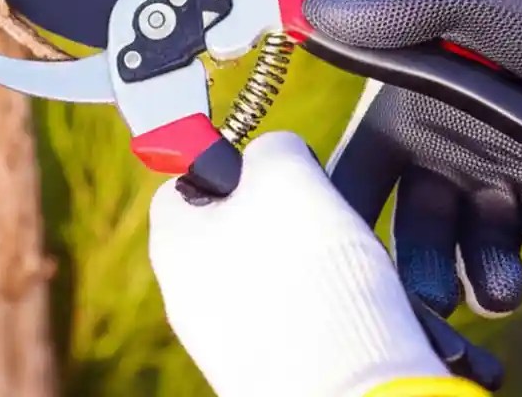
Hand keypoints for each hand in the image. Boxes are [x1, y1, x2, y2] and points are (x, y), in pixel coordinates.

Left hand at [149, 131, 495, 396]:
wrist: (344, 382)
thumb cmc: (306, 270)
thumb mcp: (287, 168)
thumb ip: (272, 147)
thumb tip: (275, 154)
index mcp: (173, 240)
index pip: (185, 181)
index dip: (233, 166)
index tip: (275, 169)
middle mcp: (185, 293)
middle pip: (233, 228)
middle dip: (282, 216)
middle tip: (322, 217)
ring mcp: (222, 337)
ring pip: (268, 273)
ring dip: (308, 262)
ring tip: (344, 267)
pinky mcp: (263, 366)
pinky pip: (291, 318)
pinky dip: (321, 307)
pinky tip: (348, 307)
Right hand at [303, 0, 521, 318]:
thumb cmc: (508, 8)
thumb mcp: (451, 6)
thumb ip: (390, 13)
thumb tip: (312, 9)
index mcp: (397, 128)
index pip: (352, 188)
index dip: (338, 227)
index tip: (342, 260)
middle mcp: (441, 170)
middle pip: (417, 241)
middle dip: (424, 278)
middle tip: (434, 301)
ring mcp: (499, 191)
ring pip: (483, 254)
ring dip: (490, 280)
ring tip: (501, 292)